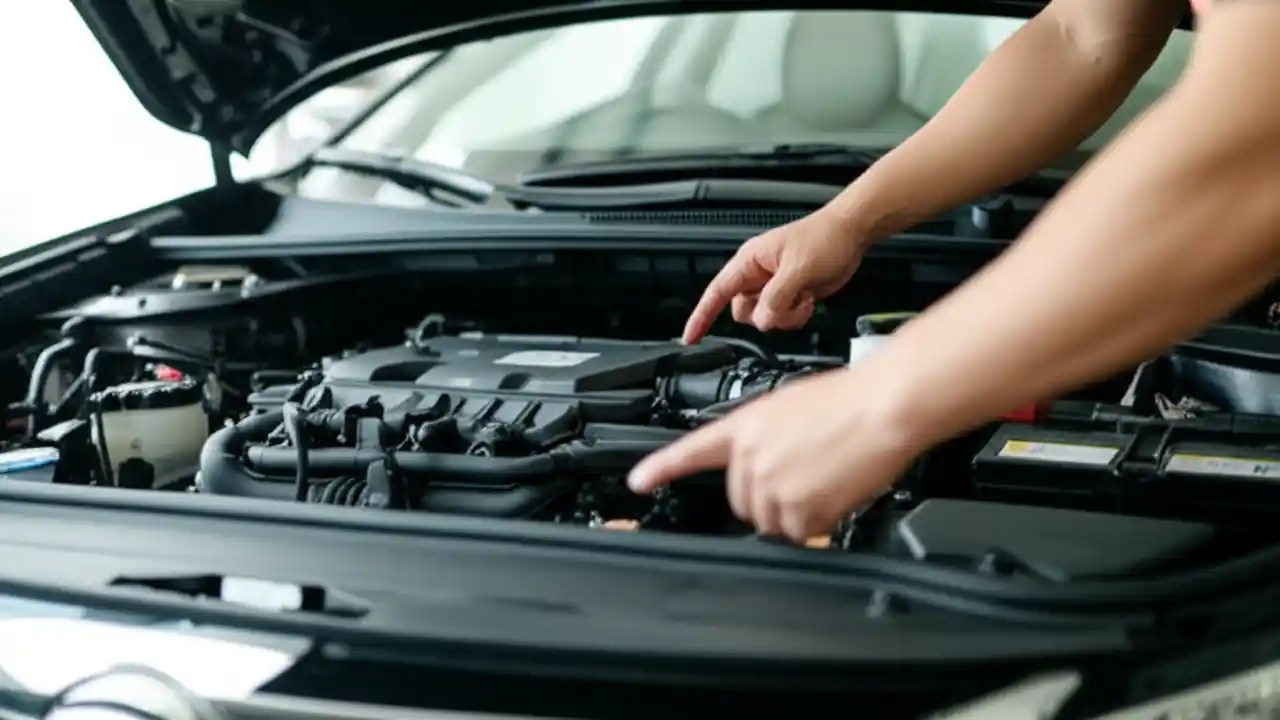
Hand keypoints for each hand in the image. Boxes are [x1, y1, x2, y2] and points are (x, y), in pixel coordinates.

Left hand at [627, 368, 919, 542]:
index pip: (691, 451)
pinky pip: (800, 533)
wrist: (882, 407)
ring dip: (796, 513)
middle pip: (742, 502)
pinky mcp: (794, 508)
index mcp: (744, 426)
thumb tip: (768, 465)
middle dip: (771, 500)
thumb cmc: (850, 401)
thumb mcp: (790, 408)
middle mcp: (749, 456)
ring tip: (825, 480)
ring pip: (772, 522)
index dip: (660, 469)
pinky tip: (835, 493)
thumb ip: (765, 438)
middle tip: (806, 477)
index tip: (639, 481)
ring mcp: (769, 484)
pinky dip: (818, 522)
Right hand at [682, 208, 868, 343]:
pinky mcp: (789, 295)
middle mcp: (757, 275)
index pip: (716, 292)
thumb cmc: (825, 238)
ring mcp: (773, 287)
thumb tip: (763, 319)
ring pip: (763, 319)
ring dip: (784, 317)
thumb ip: (777, 296)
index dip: (701, 316)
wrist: (851, 234)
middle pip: (743, 312)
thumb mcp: (799, 268)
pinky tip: (808, 299)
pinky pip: (782, 319)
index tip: (690, 337)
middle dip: (765, 315)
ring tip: (803, 297)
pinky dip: (795, 317)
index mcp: (750, 261)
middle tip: (789, 300)